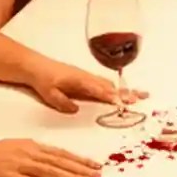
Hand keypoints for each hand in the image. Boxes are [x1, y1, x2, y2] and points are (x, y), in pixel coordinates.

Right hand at [0, 139, 100, 176]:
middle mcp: (28, 153)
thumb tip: (49, 159)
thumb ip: (32, 152)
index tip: (93, 164)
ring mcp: (19, 165)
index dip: (78, 159)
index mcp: (29, 145)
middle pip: (60, 161)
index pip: (59, 153)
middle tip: (97, 174)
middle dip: (81, 168)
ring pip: (51, 171)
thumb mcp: (13, 147)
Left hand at [28, 59, 147, 112]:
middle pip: (109, 85)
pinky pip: (103, 83)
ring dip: (123, 90)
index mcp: (79, 81)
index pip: (99, 90)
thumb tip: (76, 110)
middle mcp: (86, 77)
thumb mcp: (49, 93)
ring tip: (138, 95)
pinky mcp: (85, 78)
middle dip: (125, 92)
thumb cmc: (42, 80)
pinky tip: (121, 92)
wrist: (35, 66)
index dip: (112, 96)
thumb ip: (62, 102)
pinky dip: (115, 87)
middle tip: (141, 98)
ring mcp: (87, 77)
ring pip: (108, 84)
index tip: (124, 102)